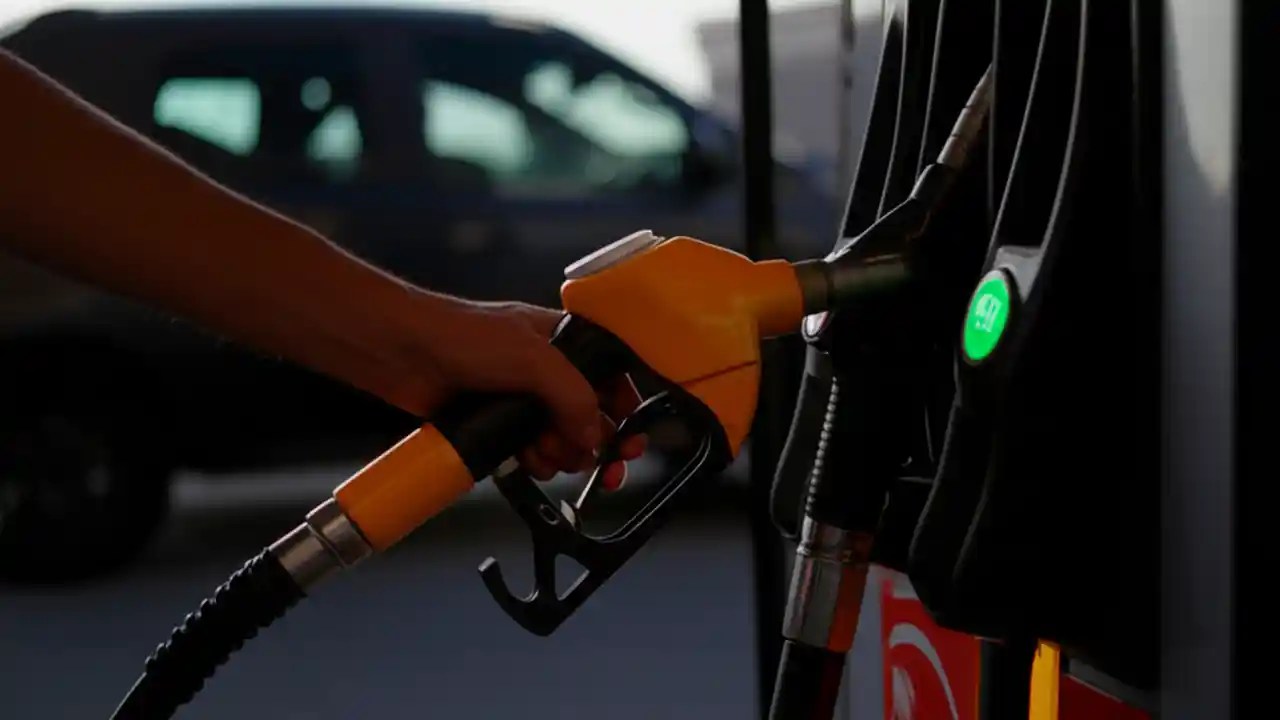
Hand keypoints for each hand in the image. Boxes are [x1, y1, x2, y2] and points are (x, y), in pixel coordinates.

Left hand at [404, 295, 644, 488]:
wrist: (401, 352)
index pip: (611, 378)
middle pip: (590, 417)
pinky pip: (528, 454)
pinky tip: (523, 461)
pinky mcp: (496, 425)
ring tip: (543, 453)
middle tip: (601, 467)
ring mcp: (521, 401)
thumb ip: (574, 395)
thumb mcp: (533, 357)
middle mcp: (547, 372)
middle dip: (594, 444)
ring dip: (560, 455)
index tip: (630, 441)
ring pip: (561, 441)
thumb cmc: (461, 336)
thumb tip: (596, 436)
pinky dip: (532, 463)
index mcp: (563, 342)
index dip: (625, 411)